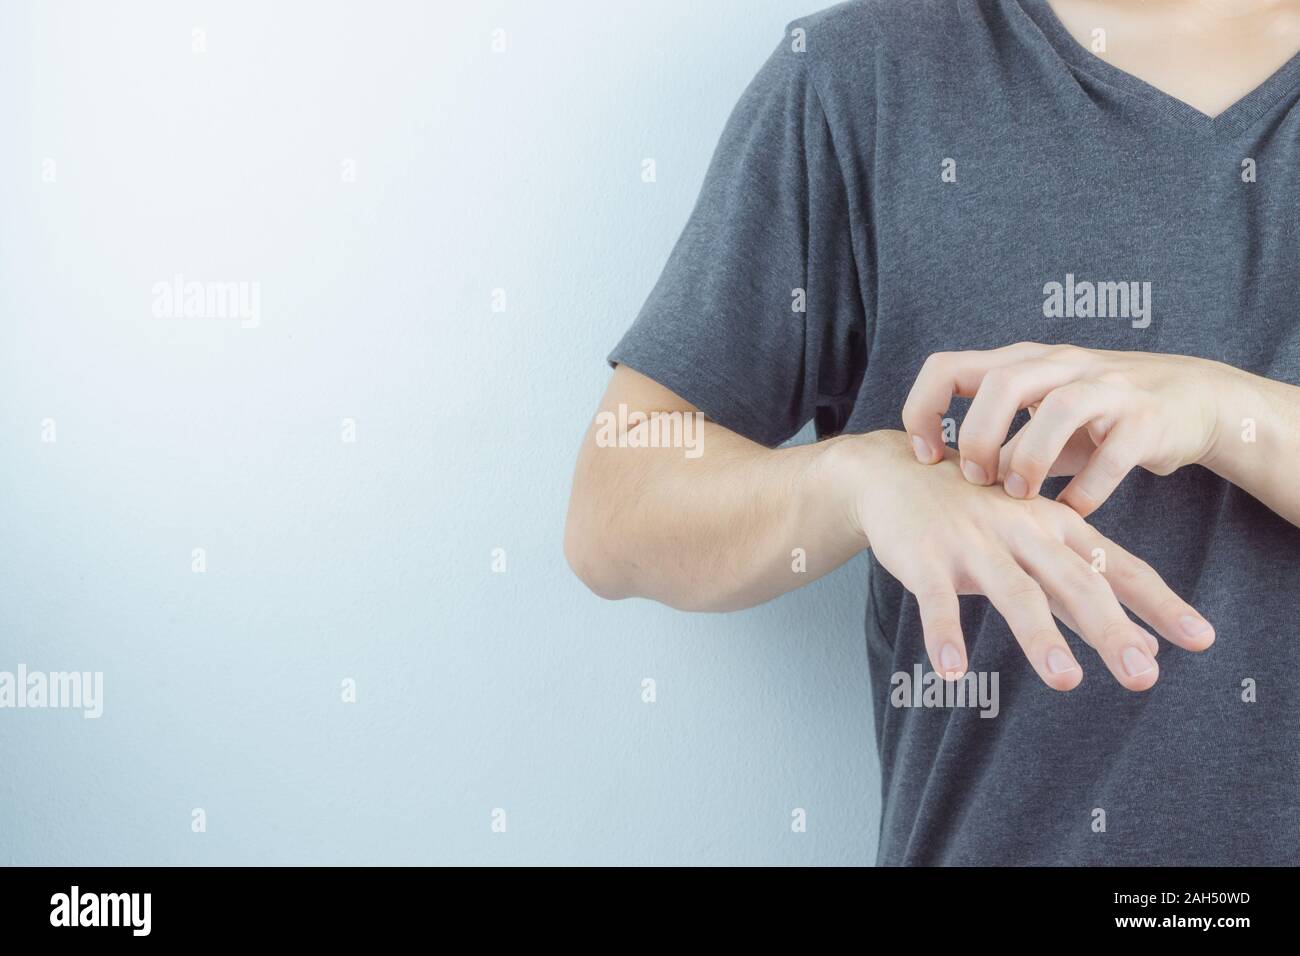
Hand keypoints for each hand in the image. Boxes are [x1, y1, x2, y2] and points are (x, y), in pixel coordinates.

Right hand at [846, 431, 1214, 691]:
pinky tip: (952, 670)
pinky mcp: (924, 556)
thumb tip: (1141, 646)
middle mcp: (1020, 531)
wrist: (892, 472)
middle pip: (1074, 582)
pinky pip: (937, 600)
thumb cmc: (971, 512)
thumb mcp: (1030, 542)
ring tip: (1066, 681)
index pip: (1116, 568)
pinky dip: (944, 633)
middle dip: (1111, 630)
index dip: (1158, 604)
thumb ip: (1078, 594)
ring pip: (1014, 592)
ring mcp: (972, 543)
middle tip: (1143, 677)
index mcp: (1053, 527)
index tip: (1201, 639)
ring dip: (1041, 636)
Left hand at [901, 343, 1225, 515]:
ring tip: (1018, 496)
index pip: (947, 367)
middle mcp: (1060, 364)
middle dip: (978, 438)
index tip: (925, 457)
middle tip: (975, 480)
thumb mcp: (1037, 422)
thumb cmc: (1096, 418)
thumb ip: (996, 443)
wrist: (1192, 400)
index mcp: (1021, 362)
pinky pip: (1113, 453)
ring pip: (1058, 409)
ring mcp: (1108, 387)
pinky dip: (1087, 489)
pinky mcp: (1147, 418)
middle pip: (1001, 383)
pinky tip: (1070, 511)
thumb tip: (944, 480)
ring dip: (1030, 459)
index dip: (923, 411)